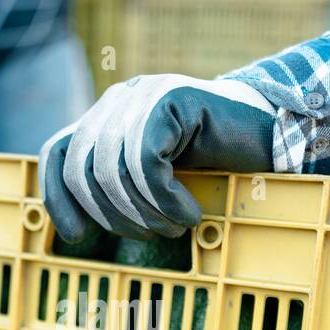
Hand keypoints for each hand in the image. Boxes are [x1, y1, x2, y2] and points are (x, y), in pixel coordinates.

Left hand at [39, 74, 275, 242]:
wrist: (272, 136)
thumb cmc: (215, 166)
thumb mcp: (155, 180)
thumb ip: (116, 186)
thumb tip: (74, 224)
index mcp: (106, 117)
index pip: (56, 152)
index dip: (58, 197)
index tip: (77, 235)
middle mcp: (118, 100)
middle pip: (82, 168)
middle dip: (112, 216)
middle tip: (150, 235)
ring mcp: (144, 94)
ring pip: (113, 170)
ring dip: (143, 213)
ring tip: (174, 227)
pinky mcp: (170, 98)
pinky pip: (146, 162)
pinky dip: (165, 199)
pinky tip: (190, 214)